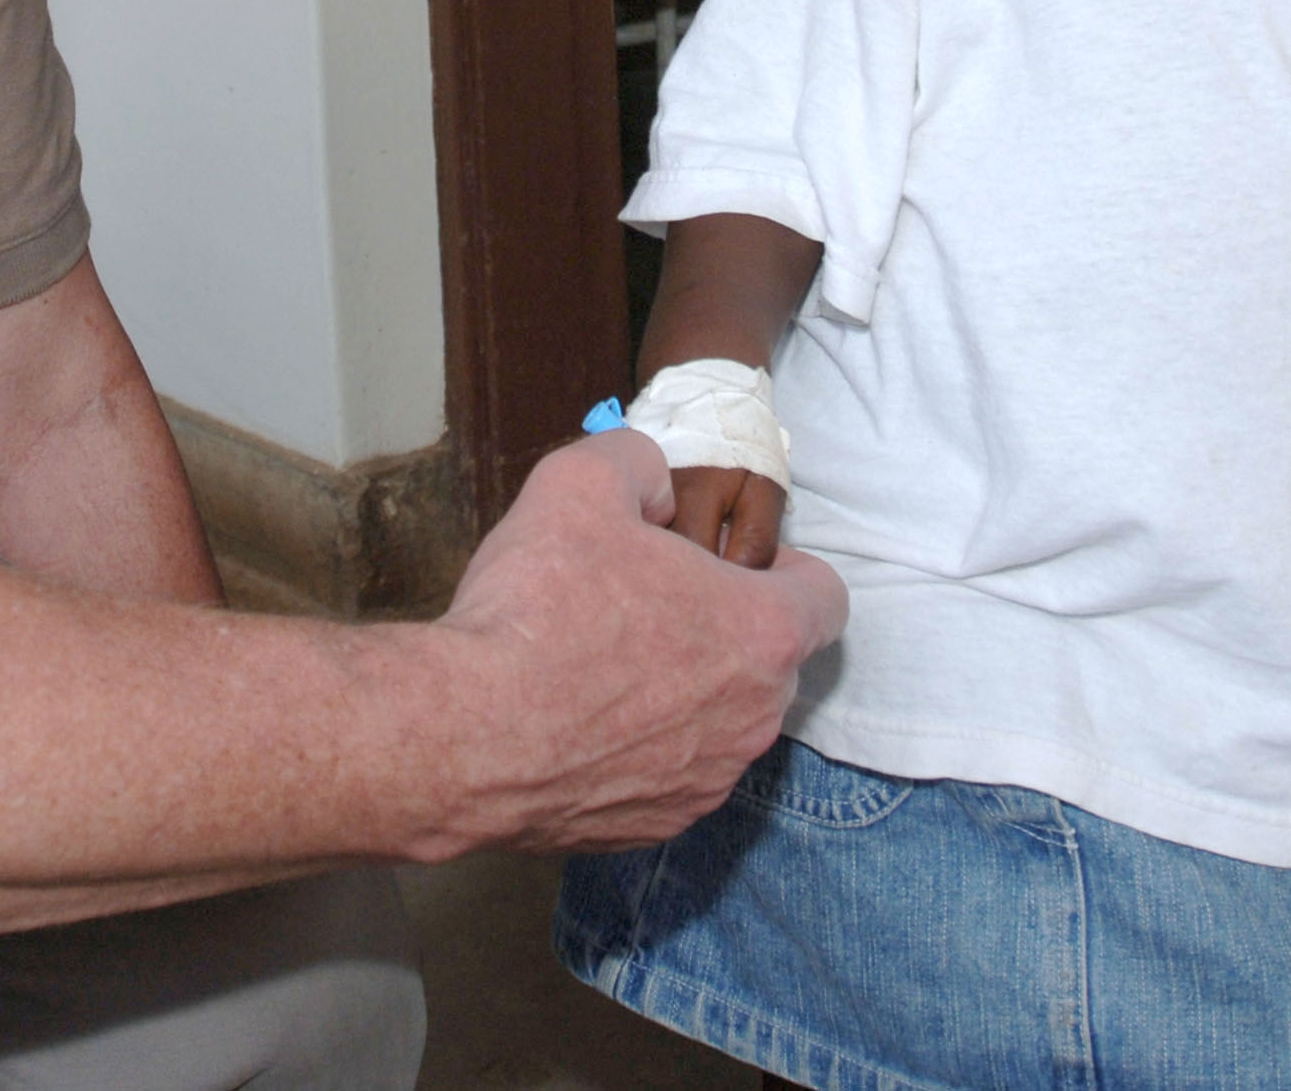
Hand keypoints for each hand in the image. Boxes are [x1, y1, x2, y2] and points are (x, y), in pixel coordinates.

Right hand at [423, 429, 844, 854]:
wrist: (466, 733)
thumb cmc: (538, 607)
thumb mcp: (583, 480)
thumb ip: (640, 462)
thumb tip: (654, 486)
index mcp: (762, 633)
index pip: (825, 597)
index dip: (785, 568)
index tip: (730, 561)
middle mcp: (754, 718)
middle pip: (769, 662)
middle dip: (723, 629)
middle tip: (649, 601)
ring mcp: (707, 782)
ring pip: (720, 723)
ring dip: (683, 692)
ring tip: (603, 662)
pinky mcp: (655, 827)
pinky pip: (669, 774)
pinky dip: (640, 748)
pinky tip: (578, 721)